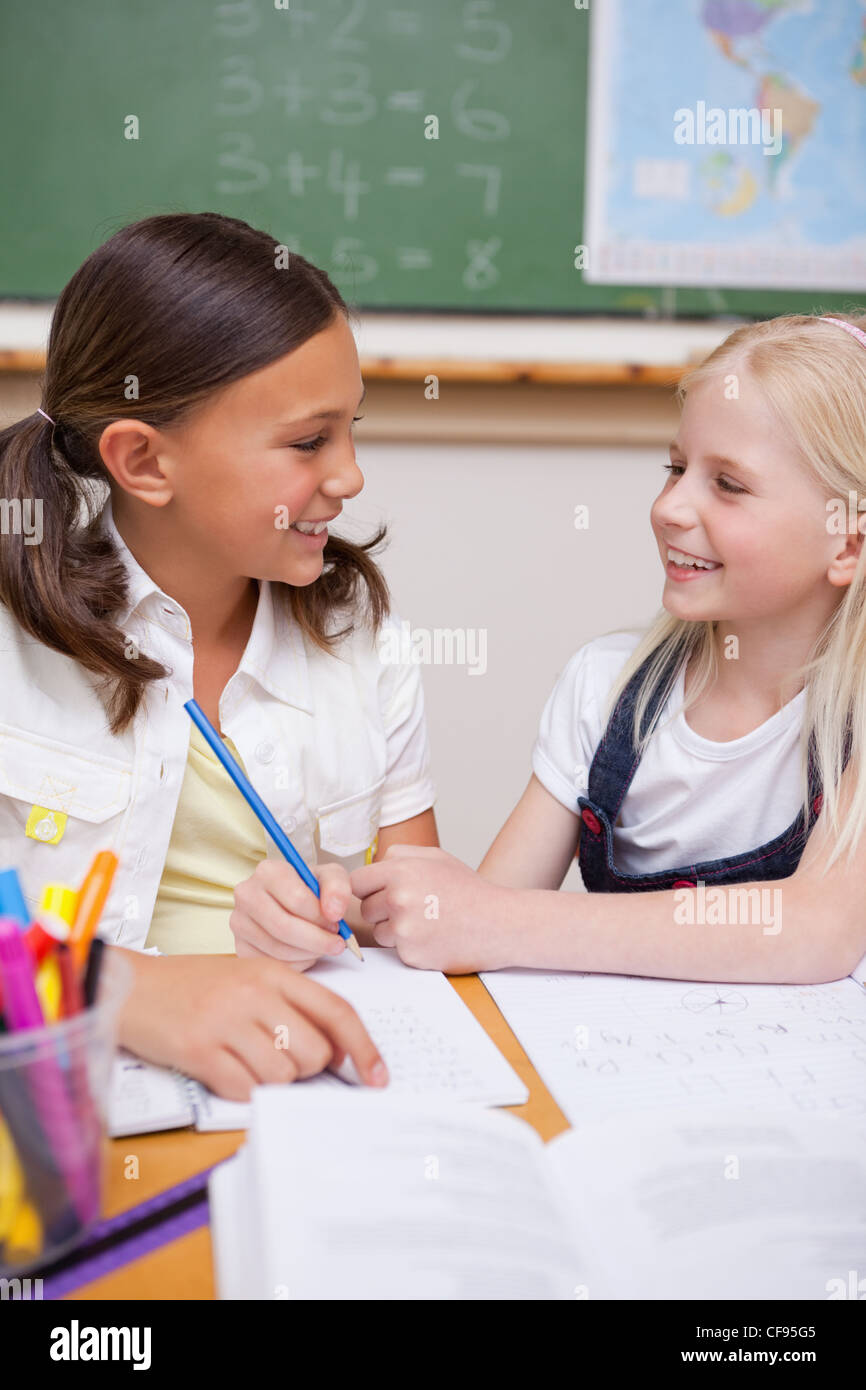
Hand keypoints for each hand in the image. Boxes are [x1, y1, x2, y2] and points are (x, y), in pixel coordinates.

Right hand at [113, 948, 387, 1100]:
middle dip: (307, 1067)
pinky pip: (246, 1089)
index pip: (337, 1011)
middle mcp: (254, 994)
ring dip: (273, 1080)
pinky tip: (226, 1072)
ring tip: (246, 1060)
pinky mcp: (199, 1051)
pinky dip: (244, 1091)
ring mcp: (226, 1022)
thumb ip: (290, 1003)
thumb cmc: (192, 985)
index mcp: (273, 971)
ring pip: (284, 1074)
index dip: (364, 1048)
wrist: (130, 987)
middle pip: (315, 1051)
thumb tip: (336, 1049)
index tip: (377, 1076)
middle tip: (282, 1059)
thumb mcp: (247, 976)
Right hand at [230, 859, 352, 968]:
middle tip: (336, 944)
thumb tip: (334, 911)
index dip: (321, 917)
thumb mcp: (332, 878)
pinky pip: (271, 964)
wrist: (299, 906)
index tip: (337, 923)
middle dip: (317, 940)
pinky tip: (305, 953)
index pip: (296, 900)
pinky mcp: (240, 947)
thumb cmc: (314, 891)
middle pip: (284, 927)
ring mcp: (239, 922)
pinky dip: (295, 964)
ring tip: (322, 946)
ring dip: (308, 953)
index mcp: (268, 870)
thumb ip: (338, 887)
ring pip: (278, 949)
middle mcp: (247, 894)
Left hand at [350, 845, 516, 973]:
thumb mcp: (437, 858)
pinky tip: (434, 938)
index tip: (380, 892)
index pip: (356, 881)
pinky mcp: (411, 954)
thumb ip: (399, 855)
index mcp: (401, 871)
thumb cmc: (469, 891)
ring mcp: (404, 929)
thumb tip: (371, 864)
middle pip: (366, 909)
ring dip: (395, 931)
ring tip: (427, 923)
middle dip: (382, 910)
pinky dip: (411, 947)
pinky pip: (396, 951)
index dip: (368, 888)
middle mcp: (398, 899)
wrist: (499, 924)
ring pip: (379, 932)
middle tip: (414, 908)